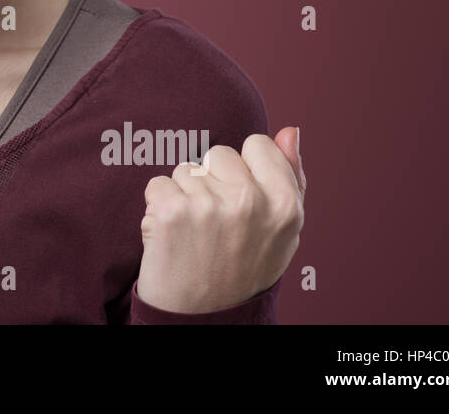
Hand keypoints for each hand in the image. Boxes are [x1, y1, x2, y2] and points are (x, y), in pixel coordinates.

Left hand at [135, 126, 304, 313]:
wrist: (202, 318)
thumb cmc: (243, 269)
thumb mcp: (283, 230)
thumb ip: (290, 177)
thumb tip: (291, 130)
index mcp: (285, 204)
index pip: (256, 144)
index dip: (245, 171)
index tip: (241, 203)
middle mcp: (250, 202)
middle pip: (218, 154)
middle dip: (213, 181)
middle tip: (216, 225)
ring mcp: (208, 206)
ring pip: (186, 169)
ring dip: (184, 195)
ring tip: (195, 234)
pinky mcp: (170, 212)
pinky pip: (158, 184)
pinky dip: (158, 207)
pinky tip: (172, 236)